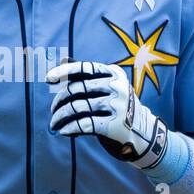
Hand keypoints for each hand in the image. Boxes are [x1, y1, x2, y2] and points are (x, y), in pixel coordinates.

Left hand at [46, 60, 168, 168]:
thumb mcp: (111, 87)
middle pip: (77, 89)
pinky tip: (64, 131)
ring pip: (78, 107)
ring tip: (54, 123)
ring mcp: (118, 105)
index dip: (64, 71)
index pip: (85, 67)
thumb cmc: (120, 107)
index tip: (48, 79)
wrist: (145, 132)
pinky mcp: (115, 124)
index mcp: (114, 74)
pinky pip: (85, 124)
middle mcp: (117, 87)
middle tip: (53, 111)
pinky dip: (70, 128)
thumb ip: (89, 76)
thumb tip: (63, 61)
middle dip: (60, 101)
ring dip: (61, 116)